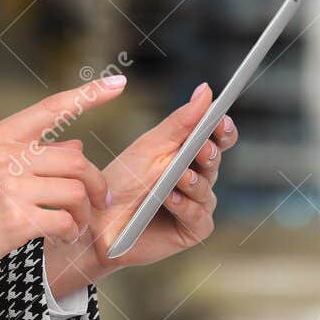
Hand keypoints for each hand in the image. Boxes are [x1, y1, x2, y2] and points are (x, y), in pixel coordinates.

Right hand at [0, 77, 123, 298]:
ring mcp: (9, 186)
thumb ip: (30, 155)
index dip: (89, 94)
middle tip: (98, 202)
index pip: (52, 107)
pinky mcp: (15, 219)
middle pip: (76, 159)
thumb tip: (77, 141)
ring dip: (83, 213)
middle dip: (95, 184)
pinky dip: (70, 233)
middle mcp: (5, 155)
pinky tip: (60, 239)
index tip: (118, 83)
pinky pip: (66, 220)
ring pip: (76, 191)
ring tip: (72, 226)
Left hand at [96, 82, 233, 268]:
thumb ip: (181, 122)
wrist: (97, 220)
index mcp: (188, 154)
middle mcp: (196, 178)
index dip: (222, 129)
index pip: (216, 138)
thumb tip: (206, 89)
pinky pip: (199, 217)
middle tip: (202, 148)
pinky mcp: (191, 229)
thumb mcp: (151, 147)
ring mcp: (195, 205)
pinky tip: (170, 198)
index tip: (221, 120)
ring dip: (193, 182)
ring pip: (207, 190)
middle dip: (208, 154)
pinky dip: (185, 206)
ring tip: (179, 176)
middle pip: (214, 161)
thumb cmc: (122, 181)